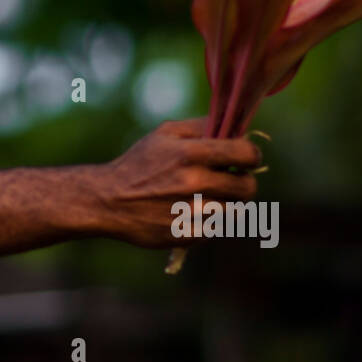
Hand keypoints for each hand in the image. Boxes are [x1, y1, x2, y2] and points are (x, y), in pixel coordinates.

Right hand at [100, 118, 260, 248]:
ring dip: (229, 203)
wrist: (109, 200)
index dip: (251, 155)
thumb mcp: (164, 133)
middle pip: (248, 187)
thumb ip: (201, 126)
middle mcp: (194, 182)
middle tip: (230, 180)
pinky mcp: (188, 234)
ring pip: (237, 210)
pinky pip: (219, 229)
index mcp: (191, 153)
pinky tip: (196, 212)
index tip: (245, 158)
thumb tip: (234, 127)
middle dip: (243, 182)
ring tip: (211, 197)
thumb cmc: (139, 163)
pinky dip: (213, 221)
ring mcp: (192, 211)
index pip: (246, 154)